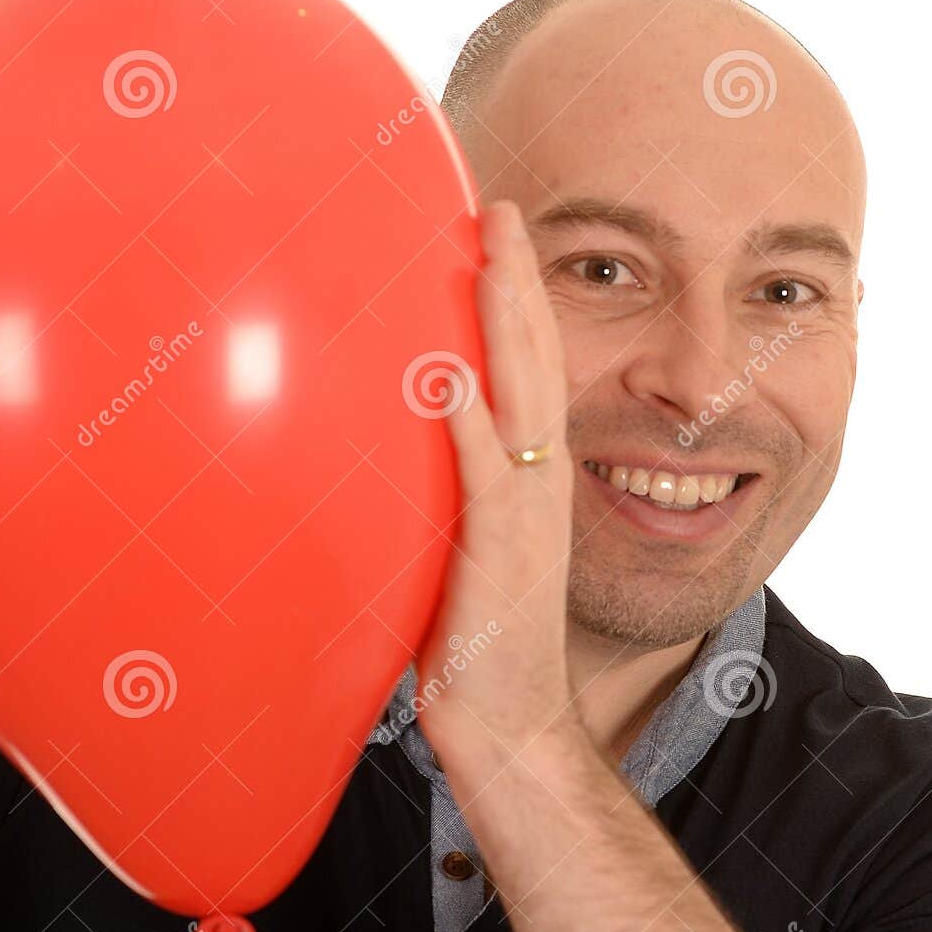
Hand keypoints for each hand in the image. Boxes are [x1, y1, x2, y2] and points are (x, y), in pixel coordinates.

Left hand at [414, 200, 576, 773]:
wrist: (513, 724)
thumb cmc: (479, 640)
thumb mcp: (457, 549)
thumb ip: (441, 493)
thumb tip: (396, 448)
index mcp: (528, 480)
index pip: (527, 372)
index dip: (516, 302)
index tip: (495, 234)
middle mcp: (535, 486)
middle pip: (534, 363)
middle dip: (518, 283)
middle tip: (500, 208)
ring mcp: (523, 520)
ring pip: (522, 402)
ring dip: (505, 327)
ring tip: (489, 257)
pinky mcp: (497, 560)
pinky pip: (485, 482)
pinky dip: (471, 429)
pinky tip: (450, 380)